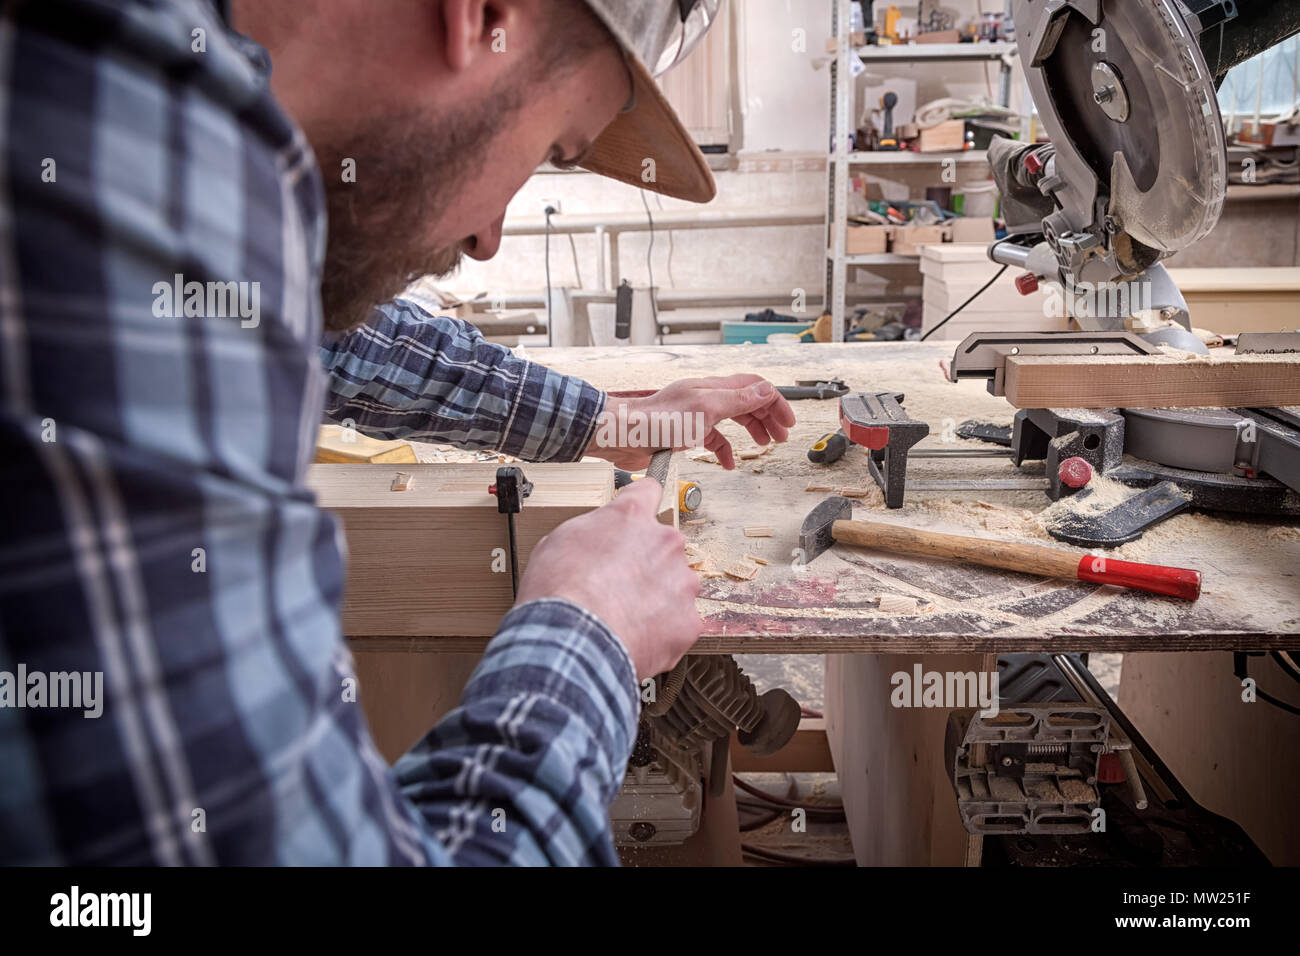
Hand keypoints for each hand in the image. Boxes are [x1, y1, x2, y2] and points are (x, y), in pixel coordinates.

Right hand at [515, 479, 701, 679]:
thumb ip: (591, 531)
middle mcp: (665, 542)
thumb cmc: (559, 592)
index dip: (639, 507)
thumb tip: (596, 538)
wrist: (573, 640)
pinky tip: (635, 637)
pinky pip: (679, 622)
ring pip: (675, 585)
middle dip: (645, 563)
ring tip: (624, 616)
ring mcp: (681, 582)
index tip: (637, 518)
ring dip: (657, 597)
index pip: (647, 492)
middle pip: (663, 546)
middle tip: (618, 586)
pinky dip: (662, 631)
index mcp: (631, 517)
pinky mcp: (688, 620)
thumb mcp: (559, 541)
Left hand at [586, 375, 796, 470]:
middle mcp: (706, 398)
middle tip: (781, 436)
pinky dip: (725, 450)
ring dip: (751, 430)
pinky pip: (713, 439)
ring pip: (732, 419)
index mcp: (713, 387)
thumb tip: (766, 391)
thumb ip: (737, 400)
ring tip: (764, 444)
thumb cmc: (657, 422)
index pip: (754, 387)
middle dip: (767, 417)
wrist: (622, 436)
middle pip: (747, 402)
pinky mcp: (685, 433)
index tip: (788, 421)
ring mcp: (696, 415)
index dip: (775, 401)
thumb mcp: (705, 409)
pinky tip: (729, 463)